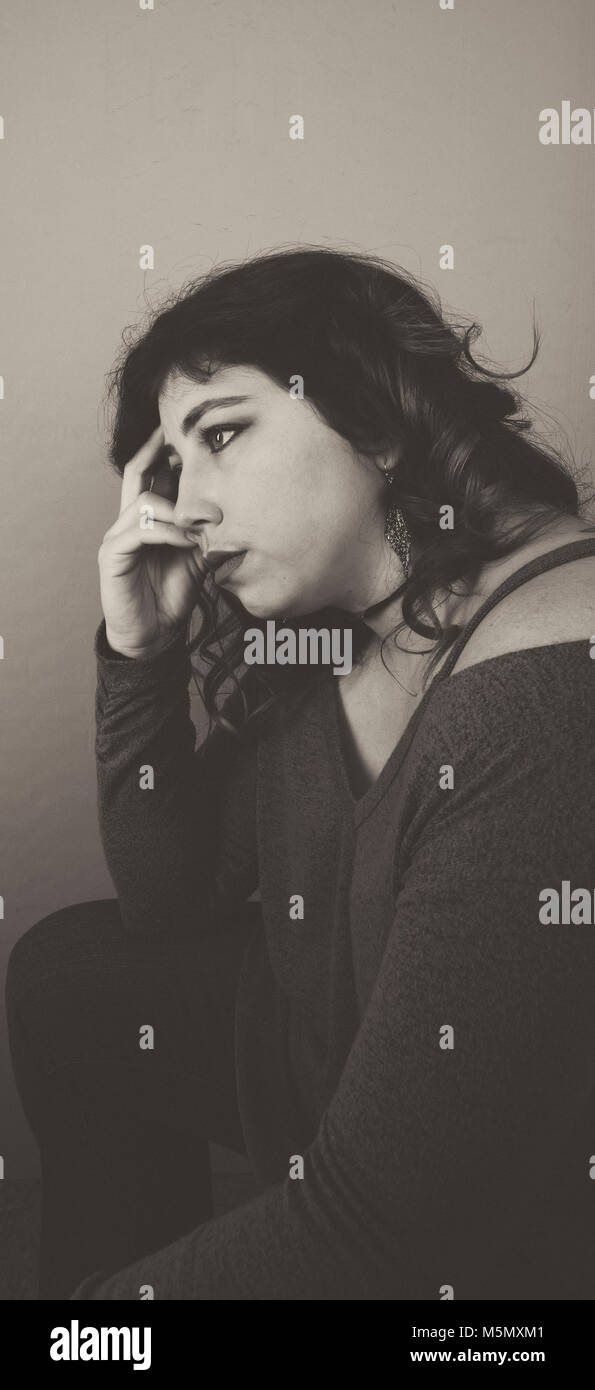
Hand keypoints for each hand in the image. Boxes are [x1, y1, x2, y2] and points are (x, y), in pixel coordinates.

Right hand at [97, 424, 207, 657]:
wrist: (153, 636)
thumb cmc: (172, 594)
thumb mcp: (197, 556)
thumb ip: (205, 530)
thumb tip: (232, 507)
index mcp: (147, 517)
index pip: (150, 471)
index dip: (164, 449)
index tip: (189, 431)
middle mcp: (127, 521)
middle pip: (135, 471)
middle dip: (158, 451)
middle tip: (184, 437)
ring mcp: (117, 537)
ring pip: (145, 503)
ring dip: (178, 509)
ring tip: (203, 524)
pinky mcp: (112, 556)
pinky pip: (140, 532)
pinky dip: (168, 533)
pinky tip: (188, 541)